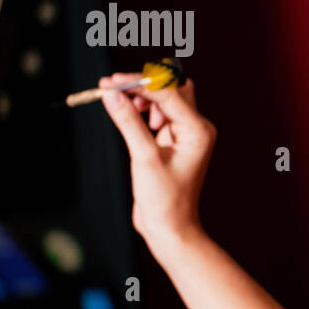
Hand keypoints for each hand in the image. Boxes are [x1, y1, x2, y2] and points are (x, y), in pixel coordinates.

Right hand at [99, 72, 215, 247]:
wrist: (170, 226)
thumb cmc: (164, 199)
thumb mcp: (144, 157)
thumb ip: (128, 123)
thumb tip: (111, 95)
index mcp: (198, 130)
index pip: (167, 93)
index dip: (137, 84)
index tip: (110, 82)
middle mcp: (197, 128)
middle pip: (171, 90)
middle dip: (142, 86)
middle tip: (112, 88)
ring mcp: (186, 134)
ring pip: (166, 99)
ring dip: (143, 97)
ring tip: (120, 105)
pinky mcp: (174, 141)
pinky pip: (160, 114)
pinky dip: (144, 110)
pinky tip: (130, 116)